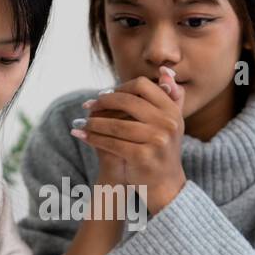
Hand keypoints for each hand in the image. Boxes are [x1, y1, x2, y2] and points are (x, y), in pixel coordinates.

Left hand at [72, 65, 186, 212]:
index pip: (142, 86)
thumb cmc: (162, 149)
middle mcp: (168, 123)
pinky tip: (81, 135)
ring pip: (116, 124)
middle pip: (127, 102)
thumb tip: (164, 70)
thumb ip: (171, 96)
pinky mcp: (142, 157)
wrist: (165, 183)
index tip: (105, 94)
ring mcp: (157, 140)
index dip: (120, 87)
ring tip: (81, 121)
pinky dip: (93, 138)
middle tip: (88, 105)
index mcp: (172, 110)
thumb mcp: (171, 121)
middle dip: (103, 102)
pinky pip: (111, 143)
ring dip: (94, 122)